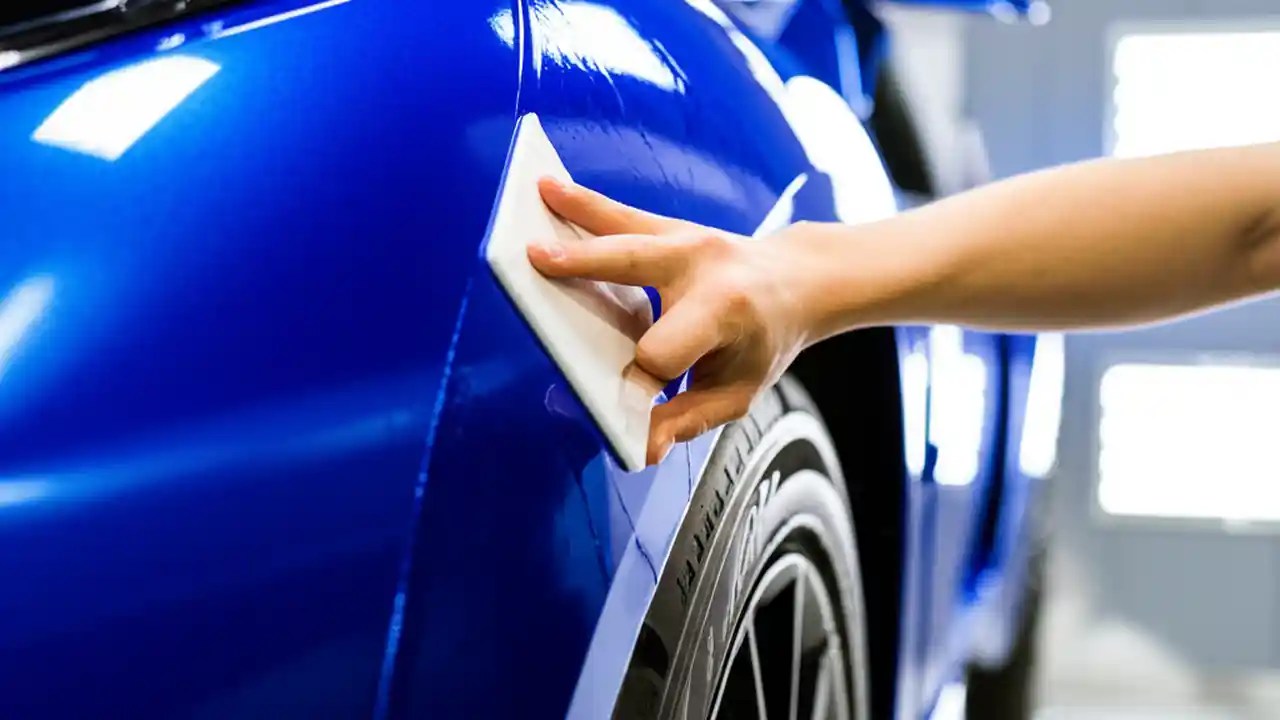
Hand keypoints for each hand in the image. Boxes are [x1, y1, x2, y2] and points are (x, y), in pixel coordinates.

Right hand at [527, 177, 818, 464]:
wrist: (797, 282)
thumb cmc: (762, 343)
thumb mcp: (736, 392)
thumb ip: (687, 420)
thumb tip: (641, 449)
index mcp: (724, 311)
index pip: (662, 349)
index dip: (637, 377)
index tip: (616, 398)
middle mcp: (703, 266)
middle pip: (631, 266)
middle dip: (585, 266)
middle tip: (536, 265)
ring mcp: (686, 240)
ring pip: (621, 229)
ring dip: (575, 217)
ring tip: (535, 199)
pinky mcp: (670, 228)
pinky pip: (621, 215)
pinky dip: (584, 203)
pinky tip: (549, 188)